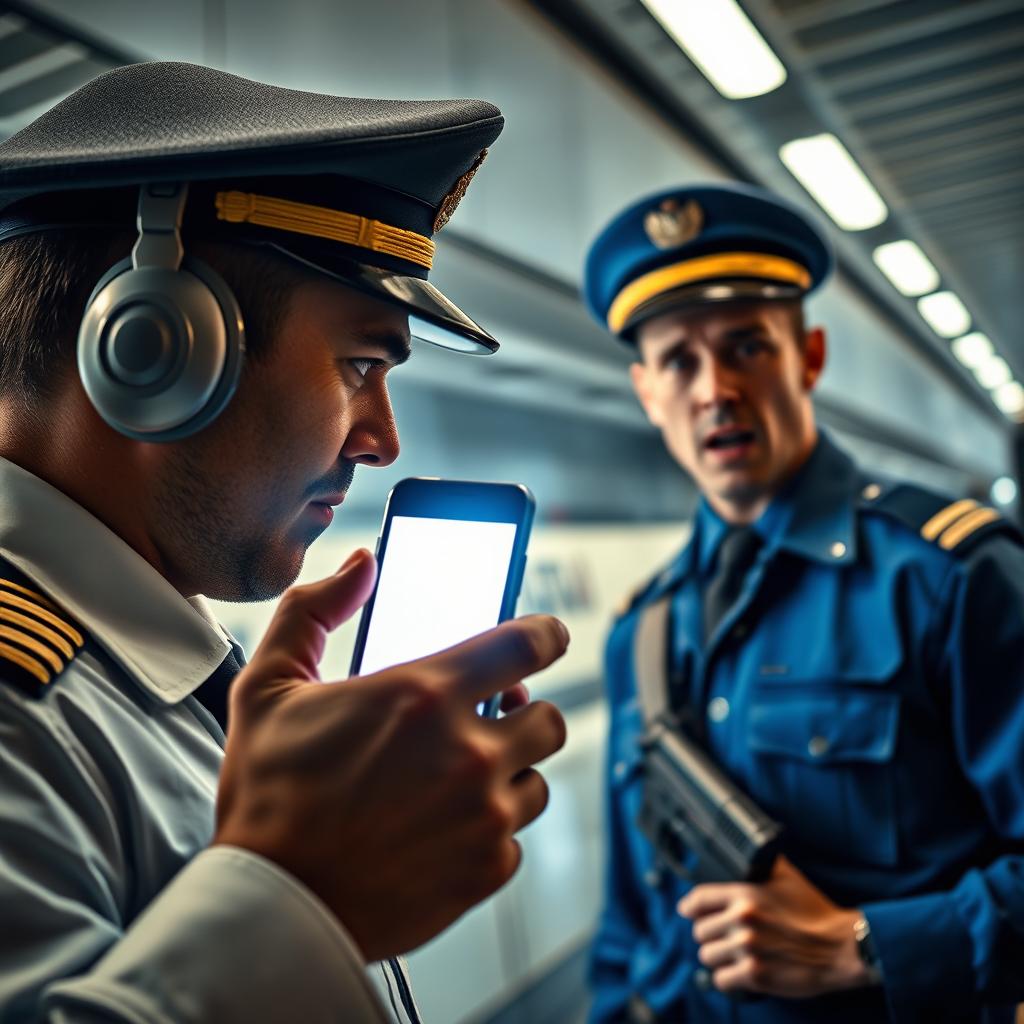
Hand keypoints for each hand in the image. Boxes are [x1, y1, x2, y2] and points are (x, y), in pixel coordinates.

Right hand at [215, 548, 568, 961]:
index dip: (546, 633)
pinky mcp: (486, 869)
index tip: (548, 636)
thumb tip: (359, 566)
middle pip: (549, 715)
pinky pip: (517, 835)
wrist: (272, 904)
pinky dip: (492, 827)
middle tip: (490, 716)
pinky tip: (447, 826)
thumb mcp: (269, 686)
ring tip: (463, 776)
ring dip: (510, 769)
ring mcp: (484, 815)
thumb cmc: (267, 796)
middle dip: (524, 709)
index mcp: (425, 695)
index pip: (526, 643)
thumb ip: (314, 611)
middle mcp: (468, 753)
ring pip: (538, 776)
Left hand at [678, 856, 869, 997]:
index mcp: (745, 894)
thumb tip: (747, 852)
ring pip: (707, 956)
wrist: (840, 947)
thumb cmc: (815, 912)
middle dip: (712, 935)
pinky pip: (721, 980)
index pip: (698, 898)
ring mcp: (748, 949)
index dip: (690, 907)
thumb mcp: (787, 877)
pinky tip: (740, 973)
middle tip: (725, 938)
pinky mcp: (756, 976)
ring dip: (719, 959)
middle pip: (699, 931)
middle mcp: (742, 920)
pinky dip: (728, 979)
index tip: (688, 911)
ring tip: (734, 956)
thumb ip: (762, 864)